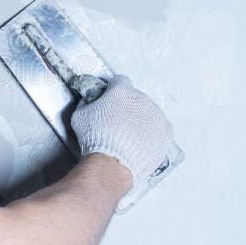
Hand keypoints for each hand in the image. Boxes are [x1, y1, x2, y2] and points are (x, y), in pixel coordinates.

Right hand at [71, 74, 173, 198]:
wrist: (113, 164)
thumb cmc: (95, 139)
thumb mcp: (79, 116)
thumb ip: (86, 103)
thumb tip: (88, 99)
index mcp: (121, 91)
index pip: (119, 81)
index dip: (113, 90)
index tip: (110, 100)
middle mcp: (141, 98)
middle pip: (136, 97)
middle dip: (128, 106)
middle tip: (118, 122)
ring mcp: (156, 115)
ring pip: (149, 112)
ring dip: (141, 119)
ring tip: (130, 136)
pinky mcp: (166, 131)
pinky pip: (159, 127)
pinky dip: (152, 133)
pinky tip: (141, 142)